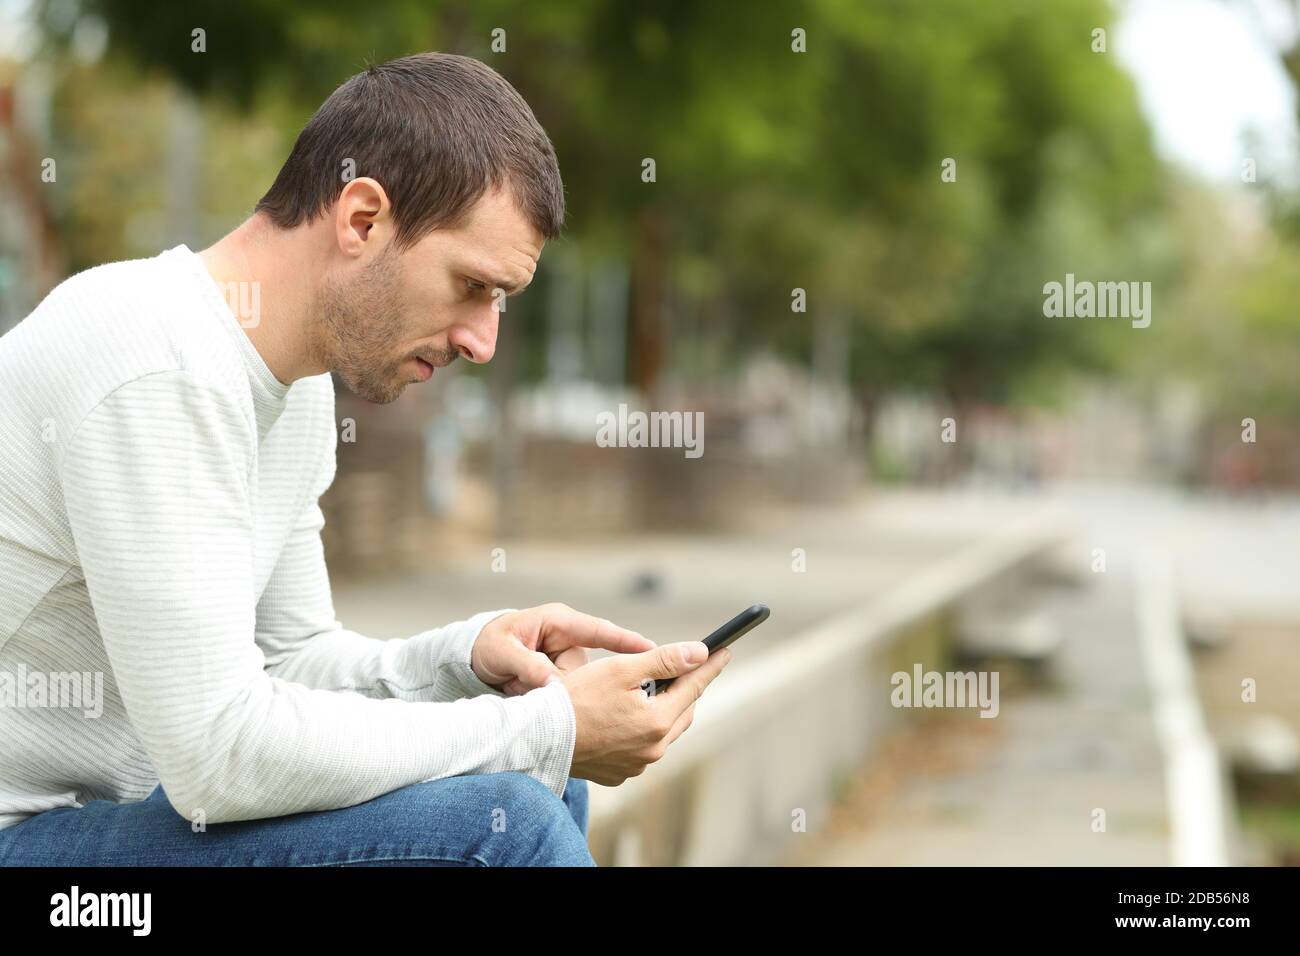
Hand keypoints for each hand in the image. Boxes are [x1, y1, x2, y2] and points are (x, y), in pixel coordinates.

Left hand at [471, 602, 655, 695]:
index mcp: (560, 622)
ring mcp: (567, 660)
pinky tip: (525, 695)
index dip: (626, 641)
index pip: (600, 630)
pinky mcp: (564, 679)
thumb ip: (528, 665)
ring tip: (516, 688)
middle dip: (562, 686)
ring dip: (550, 696)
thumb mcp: (502, 652)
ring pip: (575, 688)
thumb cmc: (489, 646)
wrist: (475, 658)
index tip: (652, 650)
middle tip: (527, 686)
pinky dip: (549, 702)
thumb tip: (556, 686)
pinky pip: (566, 695)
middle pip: (586, 671)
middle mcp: (569, 640)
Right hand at [562, 641, 731, 786]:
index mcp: (657, 722)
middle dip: (687, 688)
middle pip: (682, 711)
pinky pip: (643, 749)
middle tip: (689, 667)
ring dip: (666, 710)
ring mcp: (636, 765)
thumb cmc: (576, 697)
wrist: (539, 737)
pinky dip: (644, 730)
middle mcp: (652, 749)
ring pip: (664, 732)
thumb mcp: (621, 669)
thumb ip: (664, 660)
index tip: (725, 651)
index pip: (694, 686)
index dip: (710, 666)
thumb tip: (700, 653)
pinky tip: (630, 717)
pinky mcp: (619, 773)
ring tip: (658, 689)